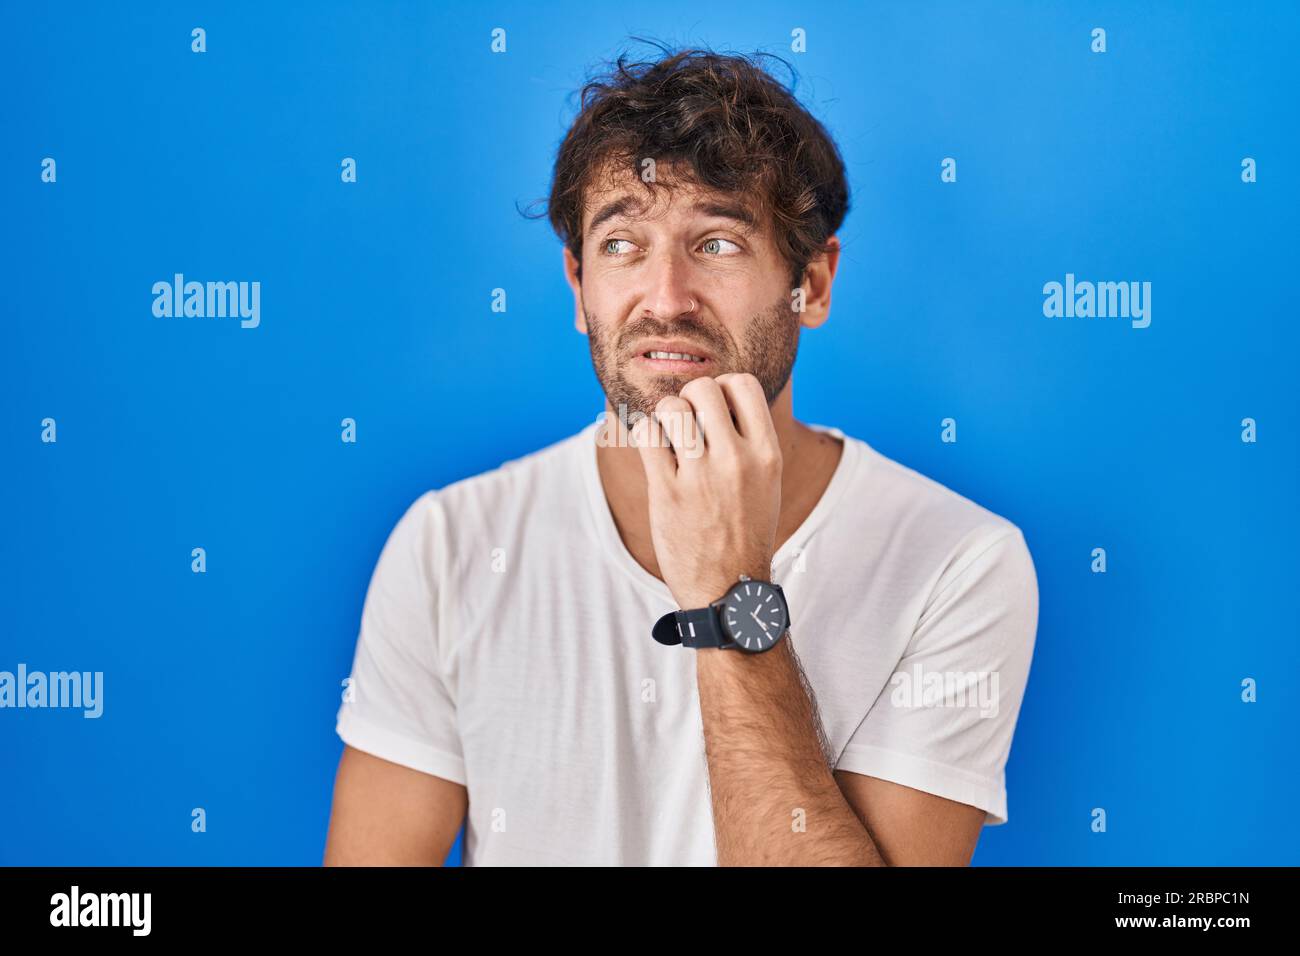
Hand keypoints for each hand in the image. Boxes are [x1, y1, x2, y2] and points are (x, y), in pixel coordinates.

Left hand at [630, 373, 781, 609]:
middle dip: (689, 400)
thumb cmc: (744, 530)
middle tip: (687, 427)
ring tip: (670, 442)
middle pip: (702, 388)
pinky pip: (646, 436)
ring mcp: (701, 476)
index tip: (714, 411)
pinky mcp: (667, 492)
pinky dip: (645, 437)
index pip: (743, 384)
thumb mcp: (765, 481)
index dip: (722, 388)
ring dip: (665, 419)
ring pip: (671, 407)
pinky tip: (653, 453)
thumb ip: (748, 438)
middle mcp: (737, 460)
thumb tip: (716, 394)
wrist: (729, 589)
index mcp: (767, 454)